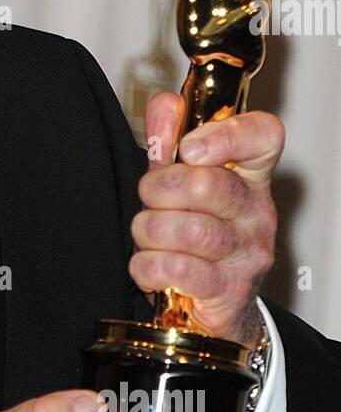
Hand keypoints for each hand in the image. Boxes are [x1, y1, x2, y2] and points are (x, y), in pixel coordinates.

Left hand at [131, 92, 283, 342]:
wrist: (213, 307)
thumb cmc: (195, 240)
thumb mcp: (179, 185)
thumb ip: (169, 143)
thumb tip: (166, 105)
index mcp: (249, 176)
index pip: (264, 136)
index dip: (225, 135)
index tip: (189, 149)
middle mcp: (256, 212)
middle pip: (208, 184)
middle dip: (157, 190)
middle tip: (149, 201)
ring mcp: (247, 253)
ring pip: (189, 230)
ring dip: (149, 231)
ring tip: (147, 237)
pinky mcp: (229, 291)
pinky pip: (178, 270)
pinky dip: (148, 267)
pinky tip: (149, 267)